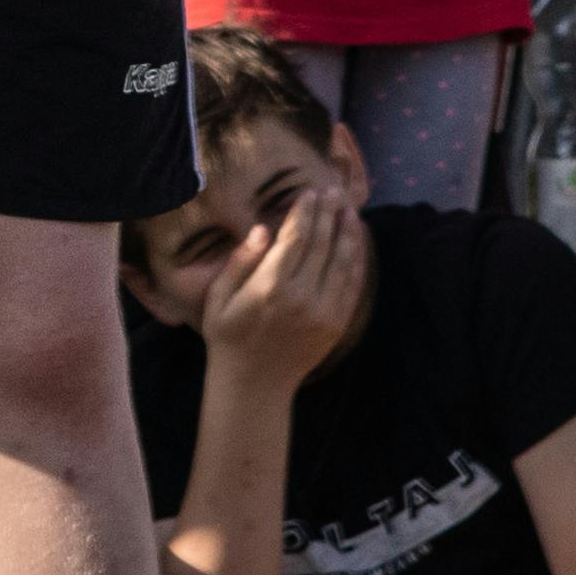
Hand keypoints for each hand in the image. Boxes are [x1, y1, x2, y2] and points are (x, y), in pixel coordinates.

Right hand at [203, 186, 371, 394]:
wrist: (254, 385)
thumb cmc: (228, 338)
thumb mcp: (219, 300)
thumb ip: (240, 262)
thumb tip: (263, 229)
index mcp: (269, 287)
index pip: (295, 238)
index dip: (305, 212)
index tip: (310, 192)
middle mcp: (301, 296)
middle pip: (322, 243)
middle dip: (329, 212)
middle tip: (335, 190)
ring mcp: (323, 310)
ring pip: (342, 260)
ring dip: (348, 231)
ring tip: (350, 208)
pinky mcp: (337, 322)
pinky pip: (352, 283)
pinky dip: (356, 258)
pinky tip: (356, 241)